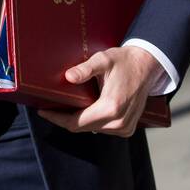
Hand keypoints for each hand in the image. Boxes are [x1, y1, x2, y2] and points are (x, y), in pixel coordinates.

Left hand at [37, 45, 160, 136]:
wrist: (146, 66)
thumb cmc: (124, 61)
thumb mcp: (103, 59)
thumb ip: (85, 69)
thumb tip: (68, 77)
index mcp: (111, 107)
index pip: (75, 122)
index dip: (57, 118)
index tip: (42, 112)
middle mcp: (119, 122)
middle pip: (81, 128)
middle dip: (64, 119)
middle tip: (50, 108)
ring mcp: (125, 128)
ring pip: (92, 130)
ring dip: (78, 121)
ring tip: (64, 109)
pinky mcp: (128, 129)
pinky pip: (103, 130)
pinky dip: (92, 123)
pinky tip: (83, 112)